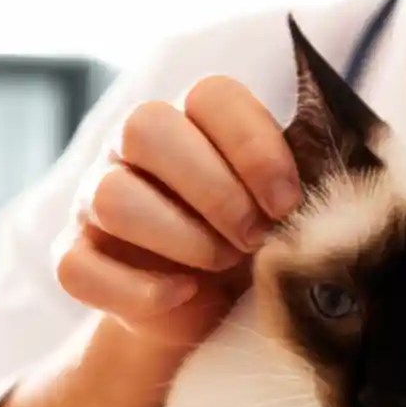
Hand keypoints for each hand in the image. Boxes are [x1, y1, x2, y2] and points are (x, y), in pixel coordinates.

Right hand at [55, 75, 300, 346]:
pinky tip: (182, 294)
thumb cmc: (249, 243)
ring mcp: (92, 198)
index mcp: (189, 117)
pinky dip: (141, 291)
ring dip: (182, 239)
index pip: (210, 95)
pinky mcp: (72, 255)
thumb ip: (298, 186)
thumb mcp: (279, 210)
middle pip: (146, 128)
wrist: (202, 311)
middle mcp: (131, 145)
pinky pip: (80, 267)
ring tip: (220, 264)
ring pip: (113, 197)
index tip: (288, 202)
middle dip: (214, 191)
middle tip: (254, 238)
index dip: (253, 147)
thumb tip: (333, 187)